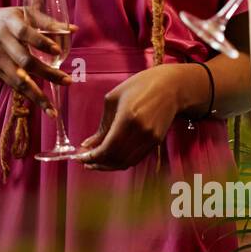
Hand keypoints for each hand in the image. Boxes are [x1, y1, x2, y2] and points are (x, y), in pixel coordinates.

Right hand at [0, 6, 74, 115]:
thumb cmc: (4, 19)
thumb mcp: (22, 13)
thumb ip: (47, 21)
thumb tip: (74, 30)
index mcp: (9, 23)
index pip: (24, 33)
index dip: (40, 42)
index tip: (58, 51)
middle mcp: (2, 42)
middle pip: (24, 61)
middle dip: (47, 73)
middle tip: (67, 81)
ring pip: (18, 80)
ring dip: (37, 96)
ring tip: (53, 109)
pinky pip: (14, 86)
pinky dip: (28, 96)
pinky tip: (43, 105)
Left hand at [75, 64, 196, 170]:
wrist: (171, 86)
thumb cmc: (139, 86)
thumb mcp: (113, 99)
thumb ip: (102, 126)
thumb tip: (88, 145)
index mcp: (128, 118)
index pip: (107, 148)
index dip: (91, 157)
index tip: (79, 158)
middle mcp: (141, 132)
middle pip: (116, 158)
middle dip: (97, 163)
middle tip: (83, 162)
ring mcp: (151, 139)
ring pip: (126, 162)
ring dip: (108, 166)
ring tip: (94, 162)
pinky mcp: (156, 142)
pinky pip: (135, 158)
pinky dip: (121, 161)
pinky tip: (110, 157)